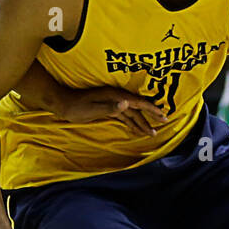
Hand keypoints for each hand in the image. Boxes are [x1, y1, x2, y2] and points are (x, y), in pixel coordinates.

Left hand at [51, 86, 167, 135]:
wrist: (63, 104)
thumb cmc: (76, 107)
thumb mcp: (92, 109)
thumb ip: (110, 108)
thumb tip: (127, 104)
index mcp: (115, 96)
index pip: (138, 103)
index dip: (151, 109)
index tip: (163, 115)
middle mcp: (116, 98)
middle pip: (138, 108)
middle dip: (151, 116)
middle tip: (165, 122)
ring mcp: (112, 103)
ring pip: (132, 114)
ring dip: (142, 122)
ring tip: (153, 132)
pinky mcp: (108, 109)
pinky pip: (124, 117)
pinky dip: (132, 123)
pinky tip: (137, 129)